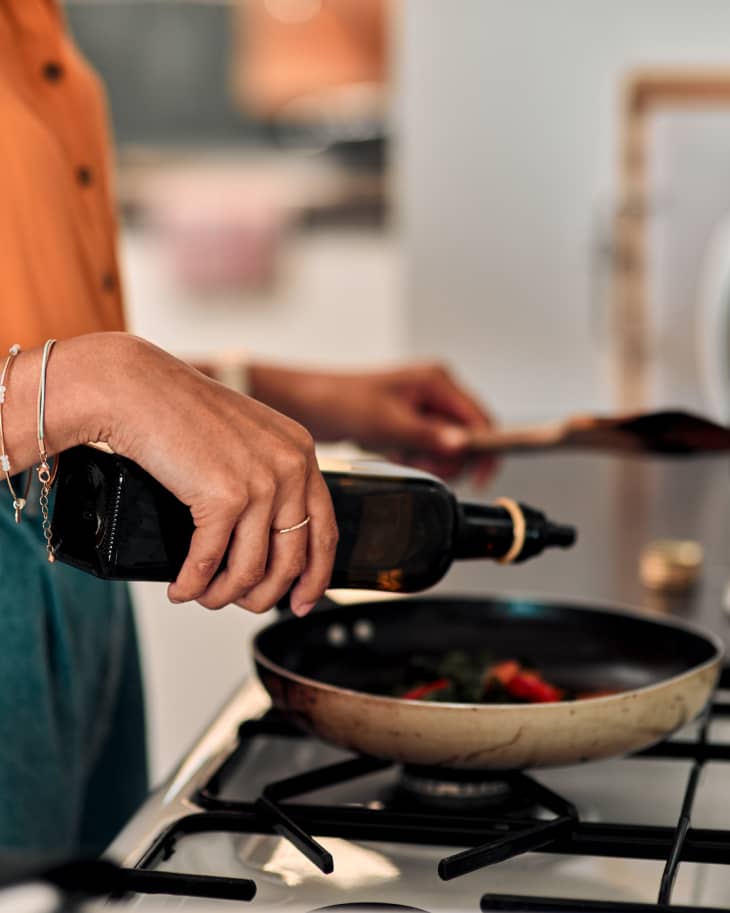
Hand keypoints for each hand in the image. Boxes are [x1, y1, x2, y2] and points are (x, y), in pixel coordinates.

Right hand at [28, 334, 336, 615]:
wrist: (136, 387)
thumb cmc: (180, 411)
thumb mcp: (247, 438)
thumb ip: (268, 476)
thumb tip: (268, 539)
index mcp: (301, 452)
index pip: (325, 530)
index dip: (315, 576)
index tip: (303, 600)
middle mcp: (290, 467)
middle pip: (291, 560)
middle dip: (264, 595)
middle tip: (241, 605)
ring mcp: (261, 482)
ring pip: (251, 570)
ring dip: (224, 595)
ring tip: (203, 597)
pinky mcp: (224, 497)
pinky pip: (211, 562)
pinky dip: (193, 584)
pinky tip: (181, 588)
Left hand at [248, 361, 497, 483]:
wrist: (309, 404)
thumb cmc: (342, 401)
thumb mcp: (388, 423)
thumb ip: (428, 435)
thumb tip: (462, 446)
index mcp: (437, 380)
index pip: (479, 418)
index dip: (484, 449)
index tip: (481, 476)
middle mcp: (436, 390)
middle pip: (467, 434)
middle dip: (449, 456)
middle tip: (422, 462)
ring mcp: (424, 406)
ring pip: (448, 444)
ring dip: (431, 458)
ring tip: (403, 454)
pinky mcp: (410, 421)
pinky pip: (428, 447)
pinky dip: (416, 456)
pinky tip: (394, 452)